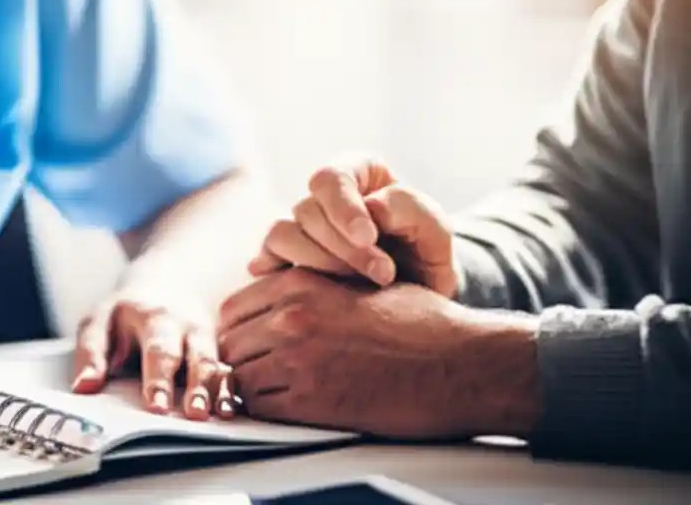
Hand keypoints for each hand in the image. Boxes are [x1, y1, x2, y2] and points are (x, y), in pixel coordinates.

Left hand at [71, 287, 236, 420]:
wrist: (167, 283)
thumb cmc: (127, 313)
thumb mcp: (100, 321)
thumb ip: (91, 353)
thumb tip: (82, 388)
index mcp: (154, 317)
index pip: (158, 350)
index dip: (158, 380)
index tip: (157, 406)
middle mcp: (187, 327)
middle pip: (196, 357)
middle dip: (195, 386)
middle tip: (193, 413)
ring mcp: (207, 340)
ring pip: (215, 366)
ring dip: (216, 392)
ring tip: (216, 416)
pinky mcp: (220, 353)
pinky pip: (231, 373)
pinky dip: (233, 393)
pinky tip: (230, 412)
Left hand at [218, 268, 538, 438]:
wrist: (460, 363)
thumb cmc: (420, 323)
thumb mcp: (359, 280)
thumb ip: (312, 285)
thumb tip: (277, 299)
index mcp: (301, 283)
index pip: (232, 310)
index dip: (239, 330)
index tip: (251, 343)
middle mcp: (291, 318)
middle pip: (230, 345)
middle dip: (242, 359)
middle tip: (263, 371)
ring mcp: (298, 360)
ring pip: (240, 379)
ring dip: (254, 387)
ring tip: (280, 390)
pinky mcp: (311, 401)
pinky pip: (261, 408)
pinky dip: (268, 410)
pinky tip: (293, 406)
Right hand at [250, 158, 457, 297]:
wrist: (417, 297)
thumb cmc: (426, 255)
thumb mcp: (436, 230)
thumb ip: (411, 208)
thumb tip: (372, 206)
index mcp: (355, 173)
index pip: (331, 177)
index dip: (344, 207)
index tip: (369, 237)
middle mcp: (321, 197)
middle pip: (307, 210)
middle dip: (342, 247)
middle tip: (382, 275)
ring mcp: (299, 228)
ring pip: (282, 235)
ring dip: (317, 264)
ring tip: (357, 287)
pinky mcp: (283, 259)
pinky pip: (267, 261)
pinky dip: (279, 275)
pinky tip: (307, 293)